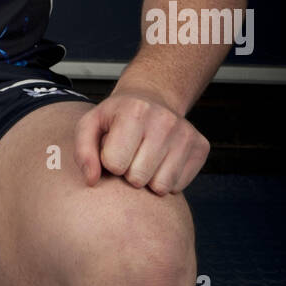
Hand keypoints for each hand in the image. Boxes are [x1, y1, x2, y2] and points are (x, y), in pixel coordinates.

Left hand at [73, 89, 209, 194]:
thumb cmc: (116, 118)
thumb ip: (83, 152)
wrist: (152, 98)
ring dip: (148, 179)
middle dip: (129, 172)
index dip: (110, 162)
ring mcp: (186, 134)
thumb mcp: (91, 126)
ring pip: (160, 187)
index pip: (114, 164)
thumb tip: (92, 180)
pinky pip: (177, 187)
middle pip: (138, 178)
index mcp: (134, 111)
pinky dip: (166, 180)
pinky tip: (161, 160)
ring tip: (144, 157)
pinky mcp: (201, 147)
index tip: (113, 149)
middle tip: (130, 154)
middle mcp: (165, 120)